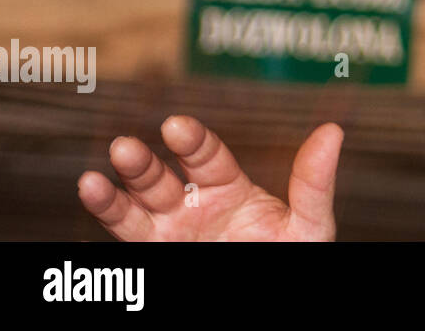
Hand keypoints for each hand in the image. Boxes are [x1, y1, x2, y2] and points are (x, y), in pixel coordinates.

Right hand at [77, 115, 343, 240]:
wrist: (274, 299)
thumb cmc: (294, 260)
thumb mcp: (309, 224)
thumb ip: (314, 183)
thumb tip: (333, 131)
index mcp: (230, 189)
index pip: (207, 157)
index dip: (192, 140)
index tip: (176, 125)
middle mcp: (194, 207)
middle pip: (162, 179)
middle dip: (142, 163)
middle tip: (125, 146)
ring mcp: (171, 234)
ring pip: (135, 209)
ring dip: (114, 193)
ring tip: (92, 180)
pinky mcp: (155, 261)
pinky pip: (125, 245)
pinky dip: (106, 224)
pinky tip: (91, 204)